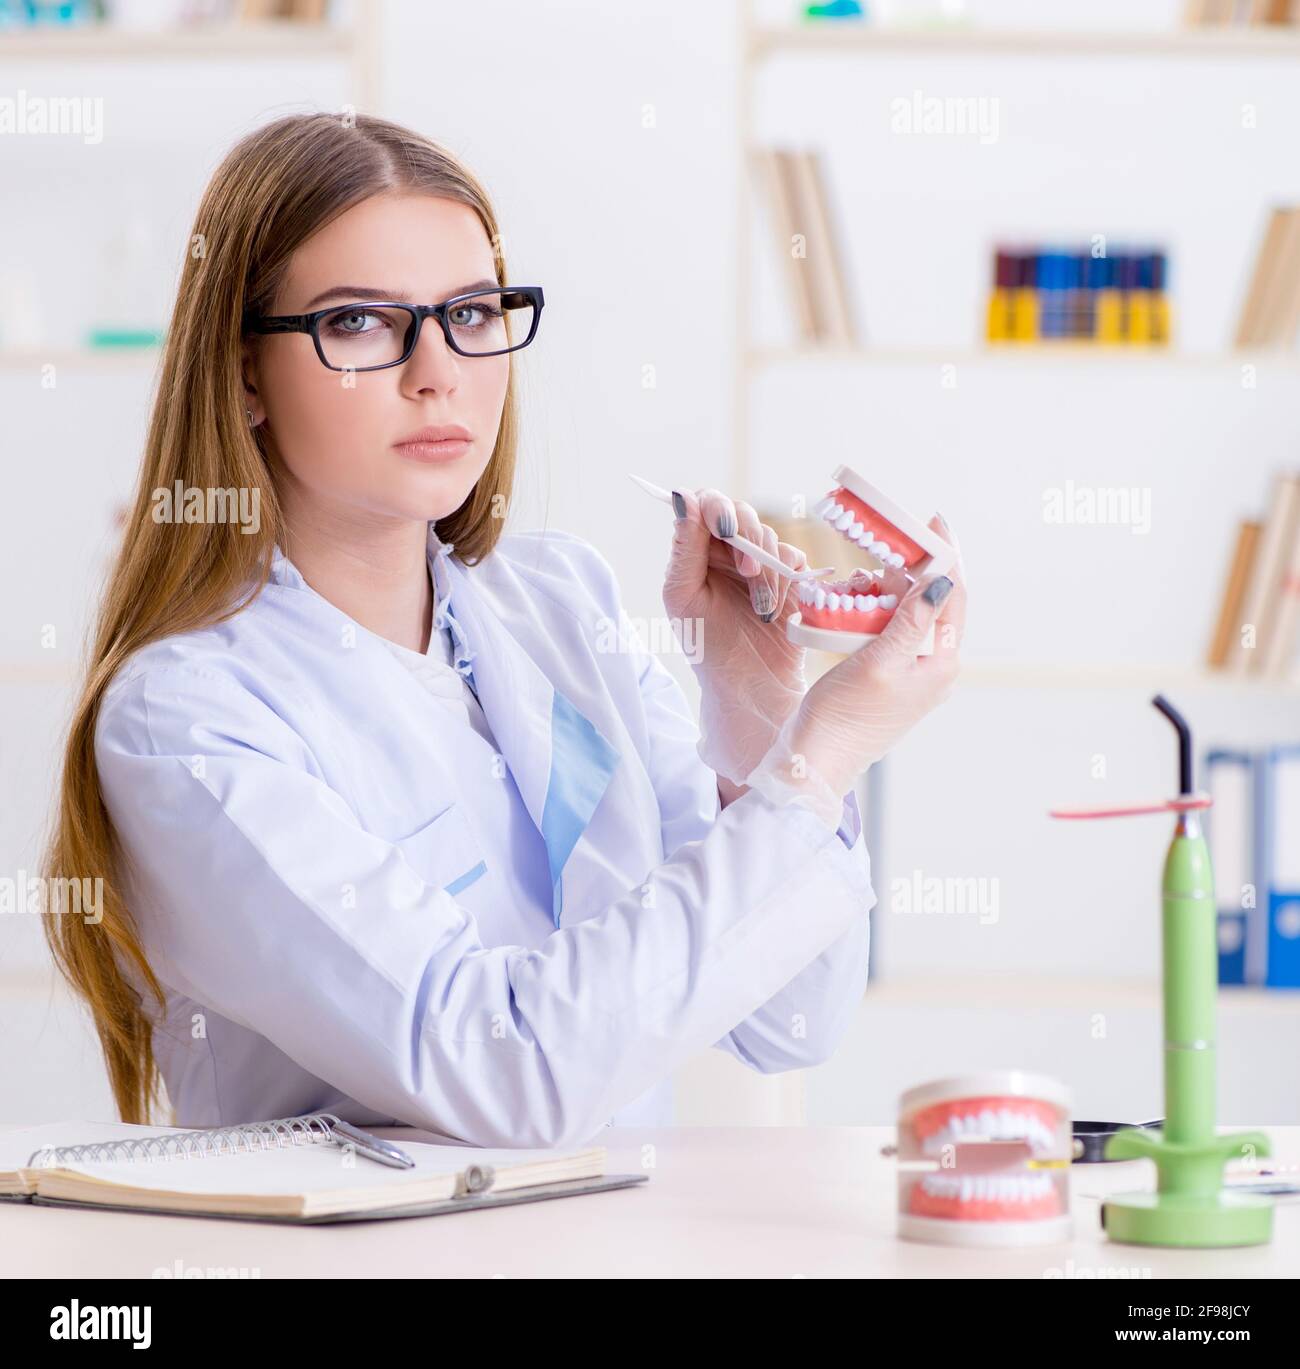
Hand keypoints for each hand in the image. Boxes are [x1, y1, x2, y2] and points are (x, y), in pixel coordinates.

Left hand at [661, 486, 809, 785]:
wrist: (751, 684)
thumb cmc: (706, 644)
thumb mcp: (683, 596)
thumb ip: (684, 547)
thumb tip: (681, 496)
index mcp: (695, 550)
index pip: (704, 502)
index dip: (716, 508)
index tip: (723, 531)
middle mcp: (726, 549)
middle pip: (740, 511)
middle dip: (746, 538)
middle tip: (746, 572)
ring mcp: (760, 560)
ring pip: (769, 535)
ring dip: (765, 571)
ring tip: (759, 609)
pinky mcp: (790, 576)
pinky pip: (793, 557)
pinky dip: (785, 581)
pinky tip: (774, 610)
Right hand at [743, 513, 965, 827]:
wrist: (816, 761)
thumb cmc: (844, 715)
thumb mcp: (879, 661)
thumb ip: (911, 620)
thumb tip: (944, 581)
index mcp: (941, 665)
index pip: (954, 596)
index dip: (947, 554)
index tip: (936, 519)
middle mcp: (934, 670)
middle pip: (934, 604)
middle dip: (914, 569)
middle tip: (889, 543)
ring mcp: (913, 677)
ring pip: (910, 617)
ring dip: (890, 591)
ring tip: (863, 574)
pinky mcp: (889, 681)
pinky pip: (891, 634)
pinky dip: (876, 612)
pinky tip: (855, 601)